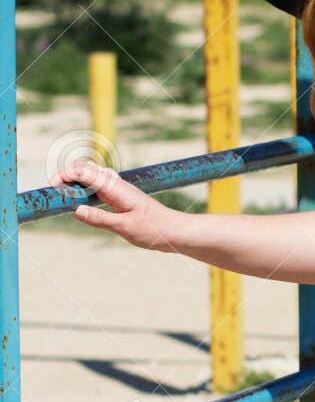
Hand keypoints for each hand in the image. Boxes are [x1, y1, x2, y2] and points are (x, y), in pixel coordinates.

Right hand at [52, 160, 183, 251]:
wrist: (174, 231)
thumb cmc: (154, 229)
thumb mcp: (125, 228)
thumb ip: (100, 219)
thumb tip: (76, 210)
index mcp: (116, 188)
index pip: (86, 172)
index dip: (66, 174)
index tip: (53, 186)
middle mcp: (116, 186)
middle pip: (86, 170)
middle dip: (68, 176)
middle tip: (55, 191)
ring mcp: (118, 191)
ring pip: (92, 178)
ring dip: (76, 182)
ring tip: (64, 195)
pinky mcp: (120, 198)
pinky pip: (99, 188)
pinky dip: (86, 190)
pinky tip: (81, 200)